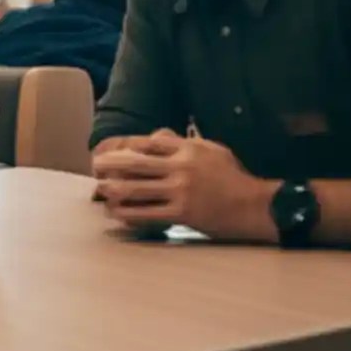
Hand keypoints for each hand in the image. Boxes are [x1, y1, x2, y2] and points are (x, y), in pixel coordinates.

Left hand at [92, 130, 277, 242]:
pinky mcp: (182, 213)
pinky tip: (116, 212)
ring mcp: (181, 191)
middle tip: (94, 167)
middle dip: (111, 165)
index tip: (109, 150)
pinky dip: (128, 213)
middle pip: (136, 163)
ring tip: (100, 189)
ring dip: (114, 189)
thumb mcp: (212, 149)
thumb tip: (156, 137)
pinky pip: (148, 213)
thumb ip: (182, 142)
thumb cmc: (233, 176)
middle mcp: (181, 167)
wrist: (255, 205)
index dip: (124, 147)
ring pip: (137, 189)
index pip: (148, 144)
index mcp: (188, 149)